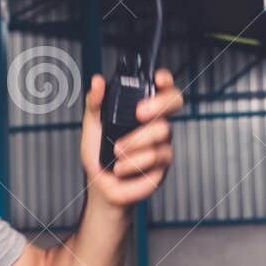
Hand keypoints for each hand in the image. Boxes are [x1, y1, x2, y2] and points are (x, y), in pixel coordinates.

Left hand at [80, 69, 182, 207]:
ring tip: (116, 152)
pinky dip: (132, 163)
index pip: (161, 88)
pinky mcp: (162, 165)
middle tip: (139, 113)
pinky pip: (155, 156)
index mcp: (142, 110)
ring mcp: (162, 143)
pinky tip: (121, 168)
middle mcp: (156, 123)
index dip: (165, 80)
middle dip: (158, 104)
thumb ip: (94, 102)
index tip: (157, 79)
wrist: (100, 185)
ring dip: (134, 142)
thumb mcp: (92, 125)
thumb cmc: (98, 154)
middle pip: (174, 102)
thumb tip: (97, 82)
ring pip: (161, 132)